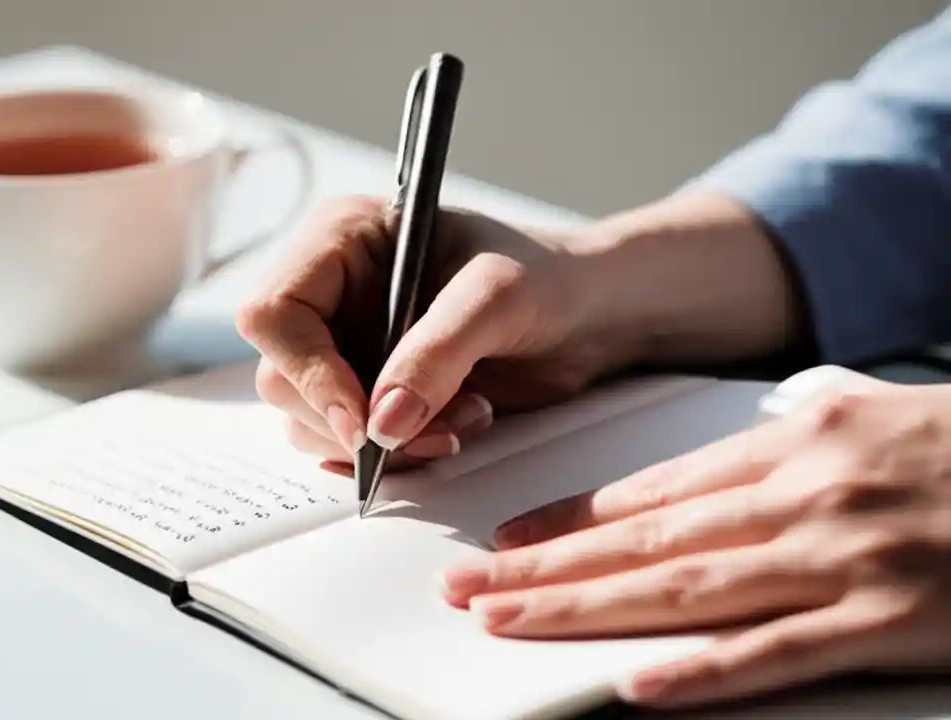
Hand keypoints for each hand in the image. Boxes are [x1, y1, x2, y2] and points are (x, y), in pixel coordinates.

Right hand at [236, 196, 629, 467]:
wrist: (590, 315)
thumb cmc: (549, 277)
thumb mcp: (497, 299)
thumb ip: (436, 355)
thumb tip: (381, 424)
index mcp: (341, 241)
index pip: (274, 314)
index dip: (308, 372)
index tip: (364, 420)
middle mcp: (330, 294)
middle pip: (283, 378)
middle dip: (356, 419)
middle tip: (434, 429)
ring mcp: (345, 346)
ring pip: (310, 420)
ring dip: (385, 442)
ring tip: (464, 418)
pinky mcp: (369, 391)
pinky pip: (348, 443)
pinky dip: (398, 453)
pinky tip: (454, 427)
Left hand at [441, 377, 950, 707]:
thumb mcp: (884, 413)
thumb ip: (806, 429)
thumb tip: (741, 447)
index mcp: (798, 442)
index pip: (654, 490)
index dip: (569, 517)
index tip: (505, 538)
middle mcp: (807, 493)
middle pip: (647, 539)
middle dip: (544, 566)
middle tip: (466, 585)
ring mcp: (849, 557)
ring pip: (688, 590)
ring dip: (586, 610)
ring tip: (507, 622)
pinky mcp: (897, 621)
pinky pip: (783, 653)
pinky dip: (707, 673)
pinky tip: (639, 686)